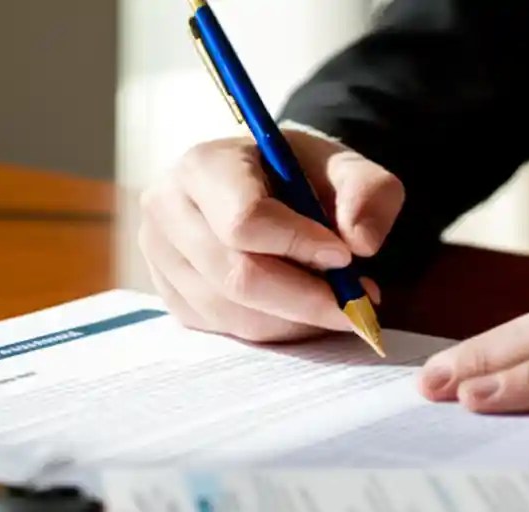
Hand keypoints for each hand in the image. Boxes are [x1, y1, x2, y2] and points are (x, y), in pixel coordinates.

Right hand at [137, 129, 403, 341]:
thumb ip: (367, 192)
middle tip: (357, 305)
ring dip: (295, 319)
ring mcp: (161, 260)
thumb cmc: (297, 174)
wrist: (258, 188)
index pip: (243, 221)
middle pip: (236, 276)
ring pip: (234, 312)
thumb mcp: (342, 166)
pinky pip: (227, 330)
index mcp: (203, 165)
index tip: (345, 257)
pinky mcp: (171, 298)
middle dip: (305, 298)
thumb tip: (362, 243)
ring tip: (335, 303)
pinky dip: (275, 329)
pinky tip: (300, 308)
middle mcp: (167, 211)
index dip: (298, 245)